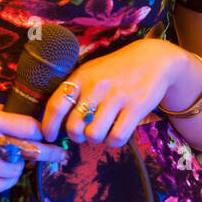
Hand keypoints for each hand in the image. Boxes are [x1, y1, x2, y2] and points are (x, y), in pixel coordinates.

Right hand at [0, 100, 69, 193]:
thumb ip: (3, 116)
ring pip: (13, 170)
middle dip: (47, 153)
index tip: (50, 135)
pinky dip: (7, 180)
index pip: (27, 127)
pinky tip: (7, 173)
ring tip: (20, 162)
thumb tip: (30, 124)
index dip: (42, 132)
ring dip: (21, 167)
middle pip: (25, 151)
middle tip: (60, 155)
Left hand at [38, 39, 188, 147]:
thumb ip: (75, 89)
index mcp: (82, 77)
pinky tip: (115, 133)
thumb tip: (56, 118)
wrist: (153, 59)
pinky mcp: (135, 108)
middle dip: (76, 137)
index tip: (49, 136)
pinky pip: (116, 137)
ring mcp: (116, 97)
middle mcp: (96, 87)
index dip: (48, 125)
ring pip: (94, 135)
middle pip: (73, 127)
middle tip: (83, 134)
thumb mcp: (92, 71)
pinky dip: (113, 142)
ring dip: (96, 139)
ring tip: (102, 131)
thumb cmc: (117, 69)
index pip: (56, 105)